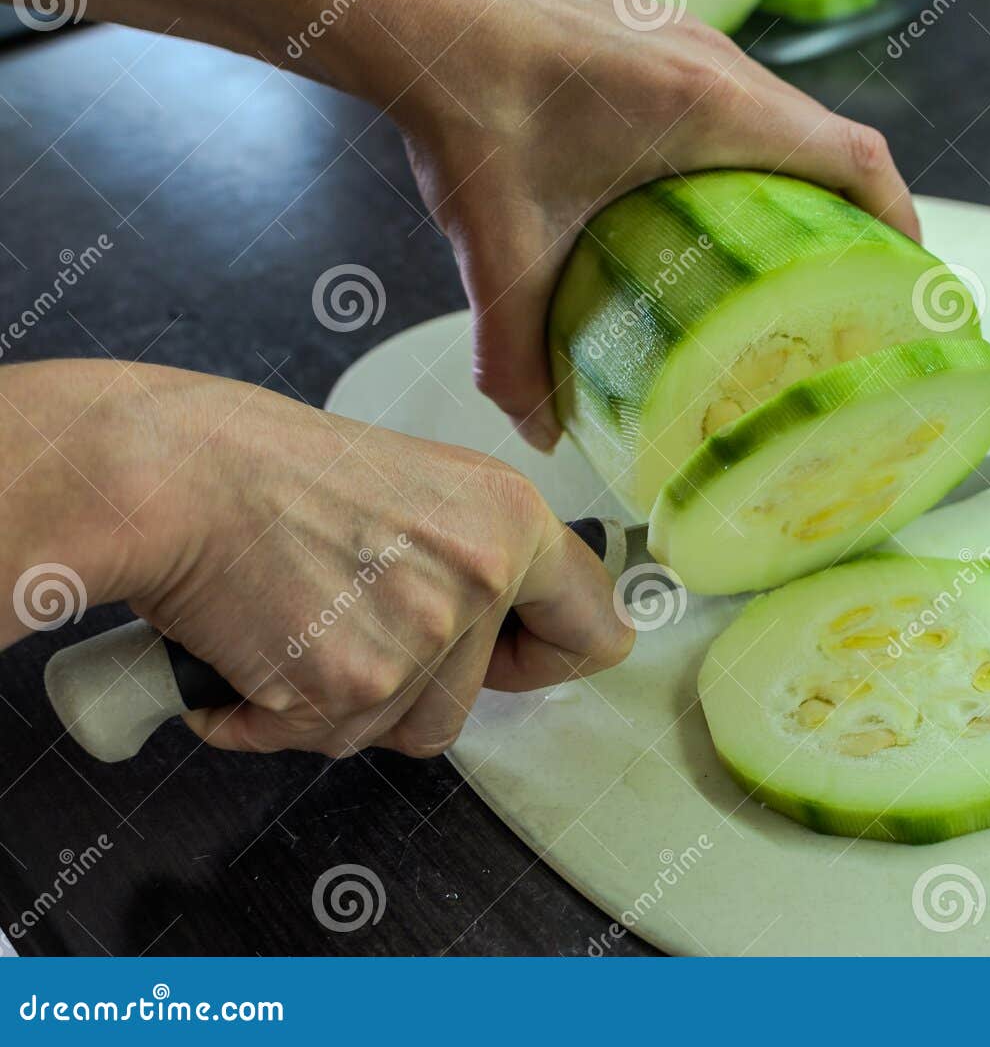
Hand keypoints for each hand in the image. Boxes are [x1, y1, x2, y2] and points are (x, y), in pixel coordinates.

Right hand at [100, 367, 633, 757]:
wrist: (172, 476)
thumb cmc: (270, 469)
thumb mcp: (420, 488)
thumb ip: (476, 556)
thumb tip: (507, 623)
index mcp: (512, 520)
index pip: (596, 631)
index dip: (544, 656)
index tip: (510, 654)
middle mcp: (482, 577)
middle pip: (471, 704)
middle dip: (408, 688)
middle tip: (348, 622)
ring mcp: (420, 638)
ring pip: (400, 730)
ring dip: (341, 704)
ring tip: (295, 623)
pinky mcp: (350, 688)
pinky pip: (324, 741)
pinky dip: (275, 717)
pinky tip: (251, 648)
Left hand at [355, 0, 921, 449]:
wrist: (415, 15)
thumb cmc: (465, 104)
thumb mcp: (500, 246)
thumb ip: (515, 350)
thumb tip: (538, 429)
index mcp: (706, 108)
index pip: (849, 155)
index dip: (899, 215)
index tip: (910, 273)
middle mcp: (713, 63)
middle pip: (830, 136)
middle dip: (858, 210)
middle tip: (856, 282)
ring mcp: (687, 41)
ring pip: (786, 113)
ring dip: (807, 176)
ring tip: (799, 250)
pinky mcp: (657, 38)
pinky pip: (742, 95)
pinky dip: (759, 149)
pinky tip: (719, 200)